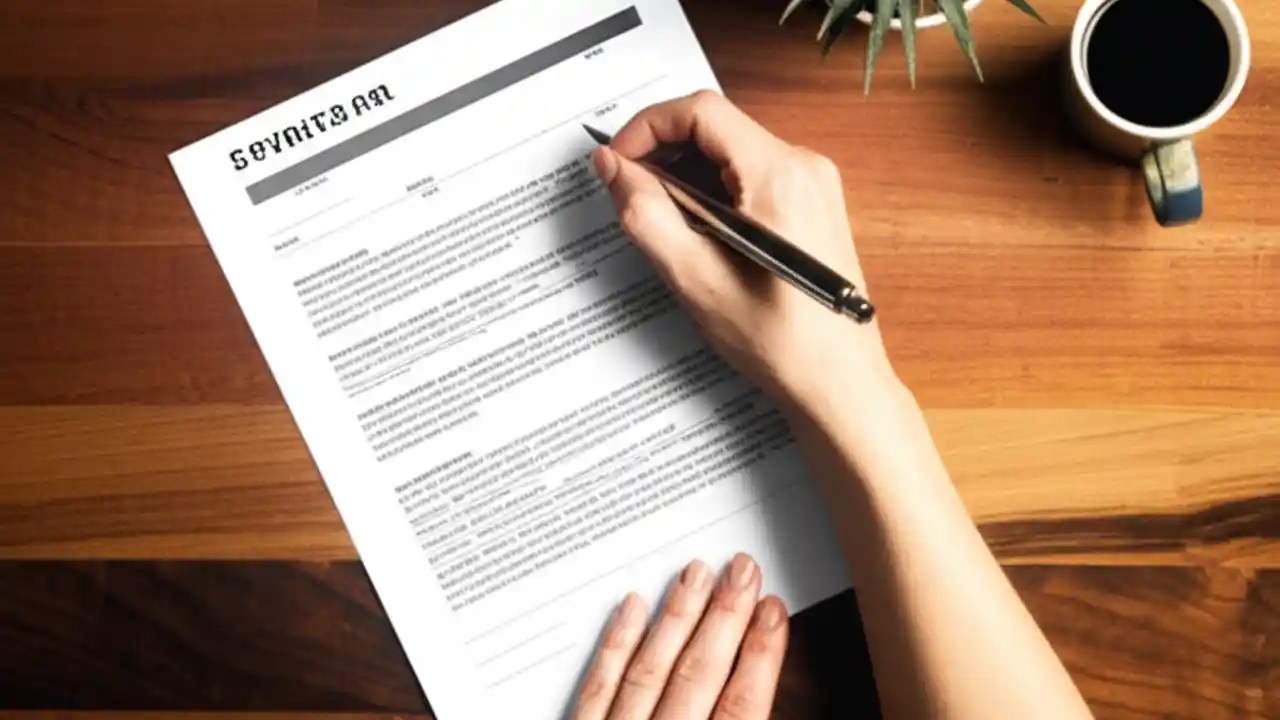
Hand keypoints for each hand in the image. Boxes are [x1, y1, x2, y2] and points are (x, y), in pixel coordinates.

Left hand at [573, 554, 787, 719]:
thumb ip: (738, 717)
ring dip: (676, 618)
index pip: (742, 708)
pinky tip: (632, 607)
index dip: (761, 657)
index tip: (773, 610)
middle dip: (724, 619)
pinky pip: (596, 689)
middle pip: (698, 677)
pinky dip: (617, 645)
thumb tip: (754, 672)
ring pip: (649, 672)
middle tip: (743, 570)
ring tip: (696, 573)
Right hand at [592, 91, 894, 417]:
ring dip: (686, 175)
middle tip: (631, 196)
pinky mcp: (810, 202)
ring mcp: (811, 183)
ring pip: (729, 151)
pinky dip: (712, 191)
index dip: (647, 127)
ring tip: (666, 225)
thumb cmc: (781, 342)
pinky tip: (699, 235)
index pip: (700, 111)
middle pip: (715, 126)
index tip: (618, 161)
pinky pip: (749, 174)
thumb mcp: (694, 278)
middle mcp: (803, 167)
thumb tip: (613, 167)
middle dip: (663, 153)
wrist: (839, 381)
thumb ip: (645, 214)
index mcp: (779, 176)